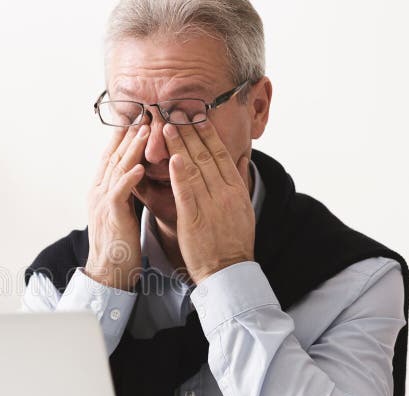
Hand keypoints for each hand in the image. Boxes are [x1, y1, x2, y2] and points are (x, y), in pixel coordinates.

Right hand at [85, 124, 148, 290]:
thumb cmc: (120, 244)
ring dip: (131, 149)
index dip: (121, 137)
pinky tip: (140, 167)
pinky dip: (129, 178)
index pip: (111, 157)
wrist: (108, 271)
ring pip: (117, 170)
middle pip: (113, 157)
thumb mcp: (120, 212)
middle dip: (128, 135)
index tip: (134, 118)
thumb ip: (124, 192)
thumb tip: (136, 174)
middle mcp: (98, 193)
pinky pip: (120, 193)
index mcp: (100, 191)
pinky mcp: (112, 216)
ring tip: (144, 131)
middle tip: (142, 114)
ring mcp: (102, 203)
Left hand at [163, 114, 254, 283]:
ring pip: (194, 169)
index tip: (196, 115)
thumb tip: (241, 157)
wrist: (230, 271)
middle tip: (176, 110)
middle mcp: (224, 192)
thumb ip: (239, 180)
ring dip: (179, 145)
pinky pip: (187, 192)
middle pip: (205, 155)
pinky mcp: (195, 219)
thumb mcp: (242, 207)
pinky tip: (173, 157)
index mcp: (235, 188)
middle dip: (190, 131)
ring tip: (166, 126)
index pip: (220, 153)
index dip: (207, 133)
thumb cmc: (234, 242)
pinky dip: (180, 174)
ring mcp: (211, 204)